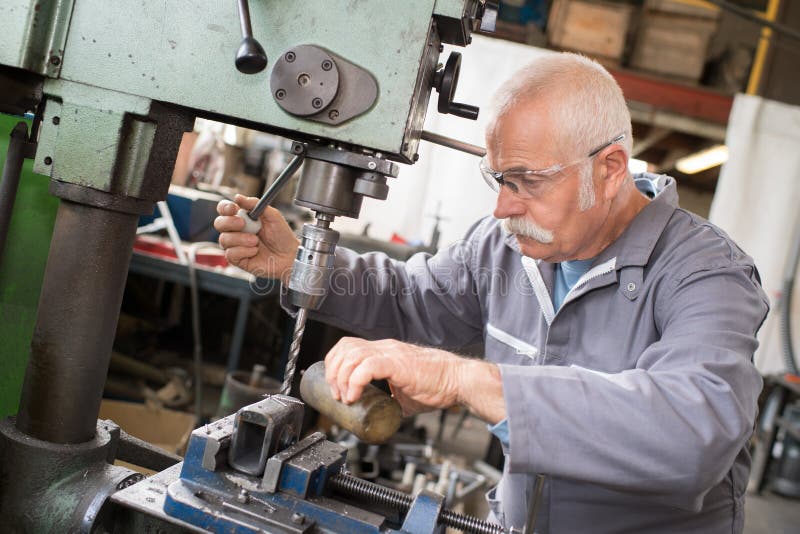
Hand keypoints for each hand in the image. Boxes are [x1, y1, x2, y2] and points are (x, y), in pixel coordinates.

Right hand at [214, 194, 298, 283]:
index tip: (233, 208)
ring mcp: (236, 245)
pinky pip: (231, 254)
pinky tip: (255, 251)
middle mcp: (236, 231)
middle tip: (243, 224)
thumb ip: (255, 204)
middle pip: (219, 223)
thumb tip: (238, 197)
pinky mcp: (238, 259)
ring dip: (241, 239)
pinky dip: (244, 251)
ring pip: (224, 239)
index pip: (225, 209)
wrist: (289, 256)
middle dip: (229, 222)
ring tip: (256, 241)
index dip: (224, 207)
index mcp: (243, 218)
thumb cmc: (282, 236)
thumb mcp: (273, 215)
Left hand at [324, 337, 463, 416]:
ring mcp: (390, 353)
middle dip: (333, 373)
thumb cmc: (438, 385)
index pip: (348, 346)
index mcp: (384, 351)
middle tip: (337, 395)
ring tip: (346, 398)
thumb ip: (392, 398)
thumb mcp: (406, 392)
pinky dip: (354, 381)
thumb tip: (380, 416)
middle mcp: (384, 347)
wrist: (458, 380)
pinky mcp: (397, 363)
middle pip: (344, 348)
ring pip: (351, 355)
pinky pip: (367, 366)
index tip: (335, 386)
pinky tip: (355, 396)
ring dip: (341, 378)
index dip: (335, 364)